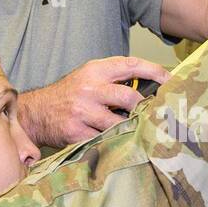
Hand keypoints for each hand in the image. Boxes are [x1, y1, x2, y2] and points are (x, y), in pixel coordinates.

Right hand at [18, 56, 171, 147]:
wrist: (36, 112)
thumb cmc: (69, 94)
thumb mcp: (88, 77)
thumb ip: (114, 79)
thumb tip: (150, 87)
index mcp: (94, 71)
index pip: (130, 65)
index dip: (154, 71)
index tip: (171, 80)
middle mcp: (89, 89)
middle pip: (128, 97)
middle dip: (143, 107)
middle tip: (153, 114)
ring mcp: (82, 111)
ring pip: (119, 122)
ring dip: (130, 127)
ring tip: (136, 129)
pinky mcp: (77, 132)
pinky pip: (104, 139)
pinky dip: (114, 141)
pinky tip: (117, 141)